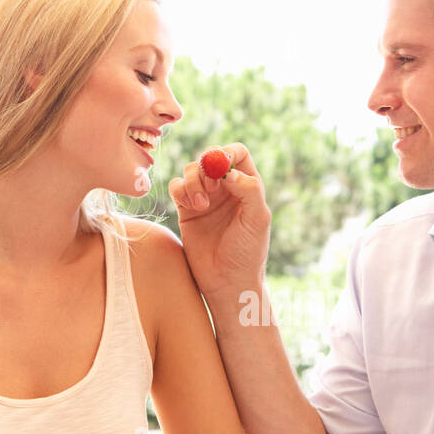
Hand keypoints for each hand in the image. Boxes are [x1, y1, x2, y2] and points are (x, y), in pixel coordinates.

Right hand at [167, 143, 271, 299]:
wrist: (226, 281)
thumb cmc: (248, 253)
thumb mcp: (257, 219)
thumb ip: (249, 189)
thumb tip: (228, 171)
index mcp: (247, 186)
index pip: (237, 153)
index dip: (227, 153)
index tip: (221, 165)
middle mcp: (226, 189)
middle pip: (210, 157)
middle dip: (206, 166)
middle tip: (211, 188)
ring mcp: (205, 198)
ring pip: (191, 171)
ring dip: (193, 182)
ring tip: (201, 206)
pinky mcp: (186, 210)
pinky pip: (177, 187)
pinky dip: (180, 190)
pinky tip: (190, 207)